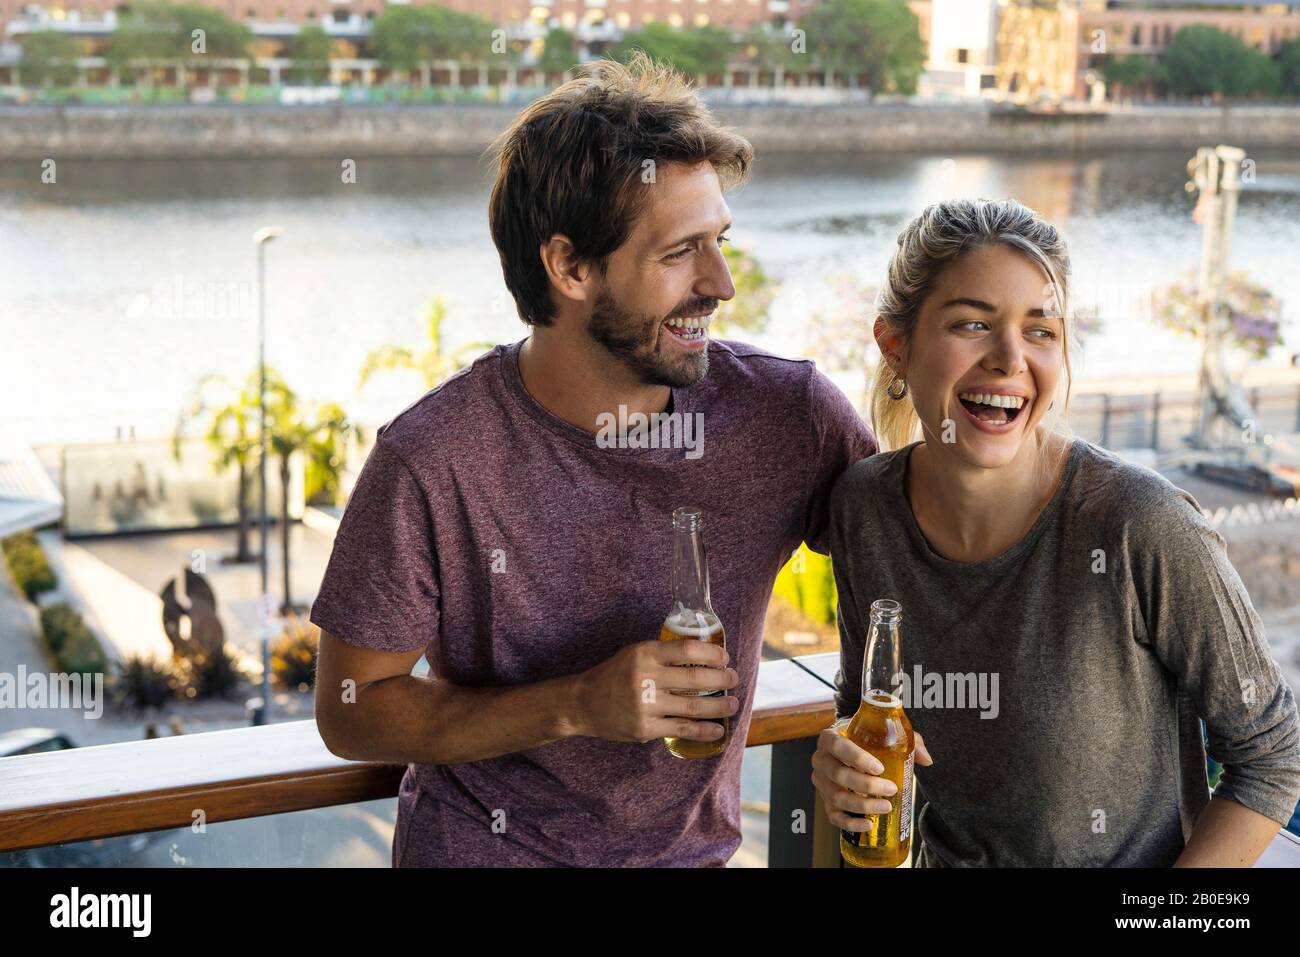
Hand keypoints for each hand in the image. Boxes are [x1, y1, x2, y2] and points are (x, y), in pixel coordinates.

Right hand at [572, 639, 738, 743]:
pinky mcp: (645, 728)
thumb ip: (664, 654)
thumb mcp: (635, 653)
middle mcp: (645, 677)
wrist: (584, 703)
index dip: (712, 654)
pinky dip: (703, 731)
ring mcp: (646, 705)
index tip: (725, 658)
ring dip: (719, 706)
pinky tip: (717, 730)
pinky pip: (682, 729)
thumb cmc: (615, 675)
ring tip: (733, 704)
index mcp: (645, 654)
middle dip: (722, 679)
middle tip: (733, 679)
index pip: (688, 650)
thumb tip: (704, 655)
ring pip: (694, 707)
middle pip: (696, 679)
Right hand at [811, 720, 932, 831]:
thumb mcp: (883, 732)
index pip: (838, 746)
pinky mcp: (825, 800)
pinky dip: (850, 822)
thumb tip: (926, 759)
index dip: (857, 758)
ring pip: (837, 797)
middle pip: (838, 775)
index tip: (879, 768)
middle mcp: (820, 760)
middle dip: (866, 785)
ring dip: (862, 805)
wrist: (847, 745)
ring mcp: (821, 782)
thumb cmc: (864, 737)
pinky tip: (868, 824)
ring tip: (886, 806)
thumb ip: (907, 741)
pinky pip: (833, 815)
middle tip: (891, 789)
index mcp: (829, 738)